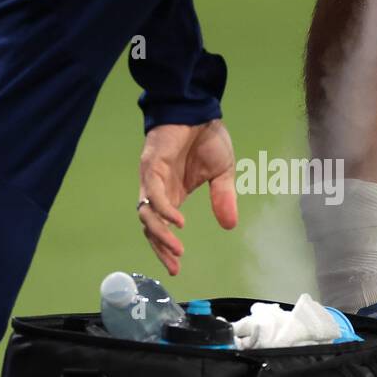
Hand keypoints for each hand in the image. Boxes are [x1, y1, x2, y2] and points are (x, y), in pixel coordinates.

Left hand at [138, 120, 237, 274]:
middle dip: (160, 248)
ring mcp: (152, 178)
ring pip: (147, 213)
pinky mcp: (152, 165)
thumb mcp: (222, 173)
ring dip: (160, 234)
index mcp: (172, 193)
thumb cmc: (207, 137)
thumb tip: (230, 226)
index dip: (165, 248)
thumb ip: (224, 198)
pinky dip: (165, 210)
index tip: (176, 268)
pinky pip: (154, 193)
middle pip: (150, 226)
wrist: (199, 108)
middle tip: (174, 266)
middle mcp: (158, 189)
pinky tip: (177, 222)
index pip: (162, 227)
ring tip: (176, 250)